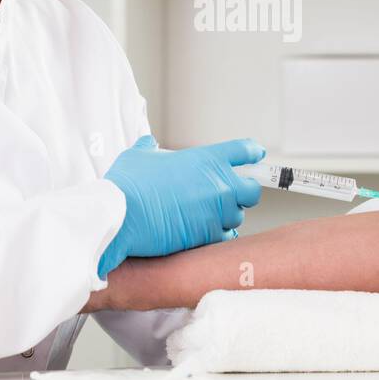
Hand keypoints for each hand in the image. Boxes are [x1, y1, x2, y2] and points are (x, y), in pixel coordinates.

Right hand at [98, 135, 263, 277]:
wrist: (121, 216)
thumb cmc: (128, 183)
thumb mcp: (138, 156)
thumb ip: (149, 148)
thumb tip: (148, 143)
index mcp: (207, 159)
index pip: (243, 150)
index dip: (252, 152)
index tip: (257, 154)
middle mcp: (219, 185)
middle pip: (252, 191)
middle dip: (243, 193)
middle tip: (228, 195)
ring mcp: (216, 212)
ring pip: (237, 216)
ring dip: (225, 216)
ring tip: (204, 215)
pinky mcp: (208, 236)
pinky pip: (224, 237)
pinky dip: (216, 234)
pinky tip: (202, 232)